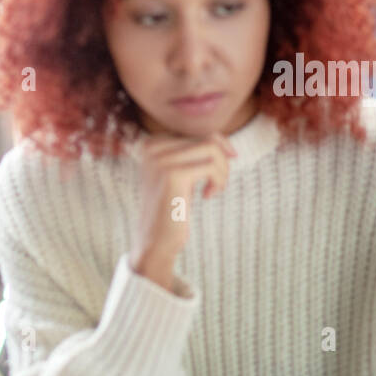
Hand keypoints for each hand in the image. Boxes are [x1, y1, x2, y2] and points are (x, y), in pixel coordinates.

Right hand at [131, 131, 236, 287]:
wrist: (154, 240)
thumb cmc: (171, 208)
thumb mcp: (181, 173)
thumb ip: (194, 153)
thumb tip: (224, 141)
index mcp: (151, 144)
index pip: (199, 134)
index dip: (218, 154)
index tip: (214, 177)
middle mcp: (152, 148)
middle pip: (209, 140)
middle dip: (222, 164)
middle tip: (216, 186)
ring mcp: (160, 160)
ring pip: (214, 149)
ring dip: (223, 172)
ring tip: (215, 190)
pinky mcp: (172, 174)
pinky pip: (213, 165)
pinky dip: (219, 181)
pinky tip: (208, 196)